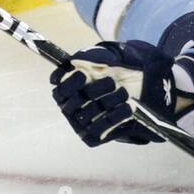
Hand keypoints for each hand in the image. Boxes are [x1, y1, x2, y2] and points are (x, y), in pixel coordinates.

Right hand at [48, 41, 170, 146]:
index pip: (60, 91)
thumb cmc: (111, 69)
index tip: (83, 74)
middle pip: (74, 103)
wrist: (134, 84)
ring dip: (110, 101)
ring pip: (89, 115)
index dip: (70, 83)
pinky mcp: (93, 136)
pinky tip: (128, 105)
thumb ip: (87, 57)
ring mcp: (80, 124)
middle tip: (111, 82)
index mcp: (67, 91)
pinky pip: (100, 129)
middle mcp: (70, 109)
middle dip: (96, 90)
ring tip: (123, 91)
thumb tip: (74, 61)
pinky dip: (116, 116)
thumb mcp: (101, 57)